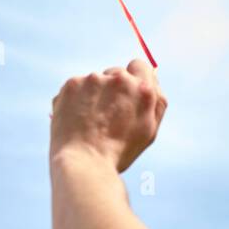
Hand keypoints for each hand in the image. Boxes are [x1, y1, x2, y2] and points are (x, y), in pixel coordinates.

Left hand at [50, 59, 167, 172]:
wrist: (84, 162)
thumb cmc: (119, 151)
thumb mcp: (149, 130)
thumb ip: (155, 101)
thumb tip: (151, 79)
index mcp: (143, 89)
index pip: (140, 66)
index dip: (134, 80)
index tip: (126, 94)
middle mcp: (119, 79)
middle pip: (116, 73)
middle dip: (113, 89)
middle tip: (107, 115)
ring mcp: (94, 79)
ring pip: (95, 82)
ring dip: (93, 95)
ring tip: (89, 122)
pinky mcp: (72, 84)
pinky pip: (76, 87)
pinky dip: (75, 100)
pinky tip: (76, 119)